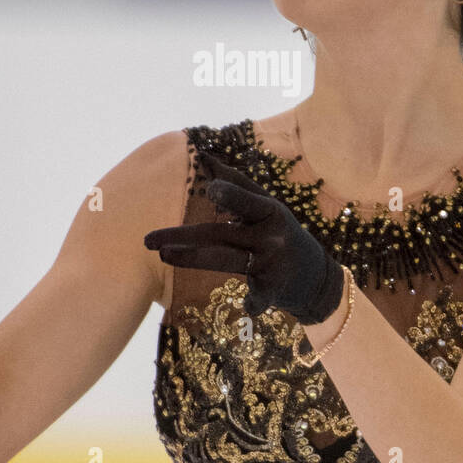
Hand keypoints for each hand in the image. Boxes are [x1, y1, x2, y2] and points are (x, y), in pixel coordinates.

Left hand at [143, 150, 345, 324]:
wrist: (315, 276)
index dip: (230, 194)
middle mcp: (270, 235)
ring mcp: (271, 262)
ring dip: (189, 259)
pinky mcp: (273, 289)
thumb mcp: (265, 205)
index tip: (211, 189)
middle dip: (181, 236)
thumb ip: (235, 183)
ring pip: (224, 260)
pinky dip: (253, 302)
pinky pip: (257, 297)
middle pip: (219, 234)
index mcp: (269, 210)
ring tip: (162, 255)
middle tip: (147, 240)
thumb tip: (204, 155)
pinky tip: (246, 307)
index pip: (246, 200)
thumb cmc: (278, 231)